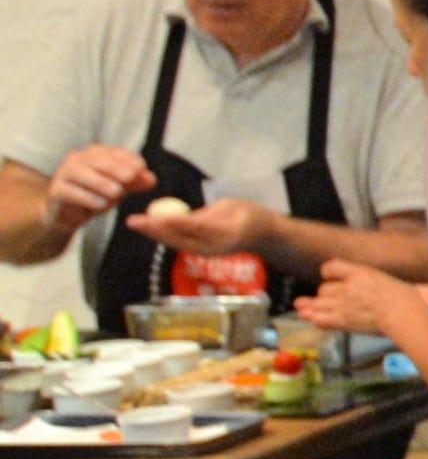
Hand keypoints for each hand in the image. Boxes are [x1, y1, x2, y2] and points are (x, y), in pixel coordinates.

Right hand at [44, 143, 152, 227]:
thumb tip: (152, 179)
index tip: (141, 168)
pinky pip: (69, 191)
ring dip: (100, 182)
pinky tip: (100, 204)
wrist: (67, 215)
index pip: (112, 152)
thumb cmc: (94, 196)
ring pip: (81, 173)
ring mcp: (63, 174)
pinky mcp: (55, 191)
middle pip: (96, 160)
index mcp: (94, 154)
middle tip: (130, 178)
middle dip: (115, 168)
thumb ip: (134, 183)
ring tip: (117, 193)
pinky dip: (86, 197)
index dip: (128, 158)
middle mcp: (77, 159)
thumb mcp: (118, 188)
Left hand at [132, 193, 273, 254]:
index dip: (174, 222)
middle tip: (133, 220)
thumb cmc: (249, 214)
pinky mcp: (202, 253)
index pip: (196, 226)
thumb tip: (181, 217)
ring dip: (154, 234)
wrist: (262, 235)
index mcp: (227, 231)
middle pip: (180, 238)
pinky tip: (149, 228)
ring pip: (176, 243)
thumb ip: (206, 213)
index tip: (155, 216)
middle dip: (155, 230)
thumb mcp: (231, 205)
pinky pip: (180, 244)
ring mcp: (207, 252)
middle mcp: (215, 246)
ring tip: (135, 223)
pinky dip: (163, 236)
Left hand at [294, 257, 427, 336]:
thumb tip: (371, 284)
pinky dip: (315, 320)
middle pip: (324, 289)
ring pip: (316, 305)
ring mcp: (342, 304)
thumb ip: (371, 281)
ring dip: (309, 307)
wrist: (404, 315)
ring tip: (302, 308)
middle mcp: (346, 287)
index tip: (329, 276)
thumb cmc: (406, 298)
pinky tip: (314, 320)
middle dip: (325, 295)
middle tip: (329, 300)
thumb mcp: (387, 280)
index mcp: (359, 273)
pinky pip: (320, 320)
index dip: (328, 272)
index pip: (331, 267)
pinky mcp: (342, 321)